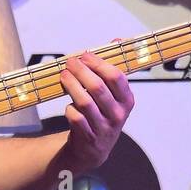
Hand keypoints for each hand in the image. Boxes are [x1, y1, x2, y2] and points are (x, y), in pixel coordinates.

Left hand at [57, 48, 134, 173]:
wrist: (94, 149)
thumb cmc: (103, 113)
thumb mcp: (113, 94)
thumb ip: (113, 67)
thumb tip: (118, 40)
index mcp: (127, 100)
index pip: (116, 77)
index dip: (99, 63)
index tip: (85, 55)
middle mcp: (118, 114)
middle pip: (98, 87)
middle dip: (81, 71)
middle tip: (69, 63)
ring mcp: (103, 127)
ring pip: (85, 102)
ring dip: (71, 86)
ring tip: (63, 75)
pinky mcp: (88, 137)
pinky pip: (76, 118)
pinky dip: (69, 108)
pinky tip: (67, 103)